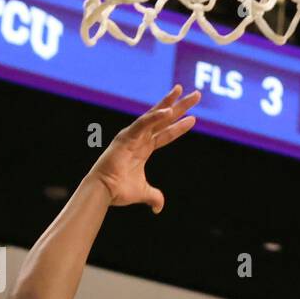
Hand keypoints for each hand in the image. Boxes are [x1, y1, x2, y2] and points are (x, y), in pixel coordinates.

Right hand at [88, 86, 200, 213]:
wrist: (104, 192)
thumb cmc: (118, 191)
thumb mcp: (144, 193)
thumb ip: (154, 197)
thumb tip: (158, 208)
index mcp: (144, 149)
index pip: (165, 134)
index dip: (179, 127)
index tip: (193, 119)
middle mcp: (140, 139)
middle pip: (163, 119)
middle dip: (180, 106)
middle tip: (195, 95)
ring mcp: (133, 136)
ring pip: (154, 115)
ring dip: (169, 103)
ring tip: (181, 90)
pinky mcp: (125, 137)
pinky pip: (142, 124)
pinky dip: (154, 117)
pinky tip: (168, 111)